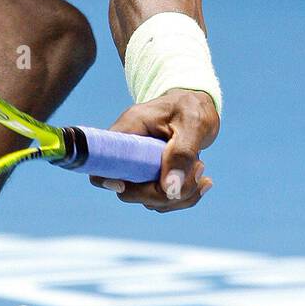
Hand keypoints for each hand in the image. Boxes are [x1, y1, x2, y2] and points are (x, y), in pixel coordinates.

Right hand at [91, 90, 217, 212]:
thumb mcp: (193, 125)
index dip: (107, 178)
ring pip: (149, 198)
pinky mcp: (154, 176)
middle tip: (198, 170)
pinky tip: (203, 181)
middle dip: (163, 193)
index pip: (101, 158)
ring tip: (201, 168)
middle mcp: (130, 150)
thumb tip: (170, 189)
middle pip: (128, 189)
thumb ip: (182, 154)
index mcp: (130, 129)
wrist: (199, 107)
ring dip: (180, 195)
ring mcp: (141, 166)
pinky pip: (163, 197)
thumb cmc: (192, 108)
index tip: (130, 184)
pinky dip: (184, 196)